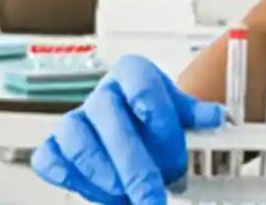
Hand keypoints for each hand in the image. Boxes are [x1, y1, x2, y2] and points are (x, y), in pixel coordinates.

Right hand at [32, 55, 223, 204]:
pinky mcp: (55, 144)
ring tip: (127, 199)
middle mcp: (102, 94)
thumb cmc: (156, 119)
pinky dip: (66, 176)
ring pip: (77, 140)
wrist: (135, 124)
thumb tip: (216, 117)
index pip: (143, 88)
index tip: (176, 156)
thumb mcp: (181, 112)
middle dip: (134, 166)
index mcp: (133, 74)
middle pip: (111, 120)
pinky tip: (94, 191)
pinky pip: (49, 158)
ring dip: (103, 175)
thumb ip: (196, 115)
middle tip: (152, 197)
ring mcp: (76, 119)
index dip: (160, 122)